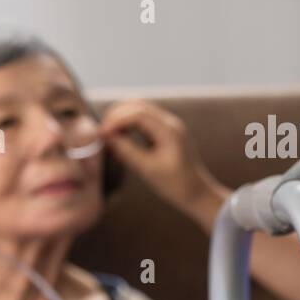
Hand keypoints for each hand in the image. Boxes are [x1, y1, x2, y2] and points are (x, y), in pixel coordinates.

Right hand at [99, 99, 226, 223]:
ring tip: (108, 138)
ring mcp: (167, 126)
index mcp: (169, 131)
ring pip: (138, 110)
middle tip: (101, 134)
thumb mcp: (148, 170)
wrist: (198, 194)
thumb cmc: (175, 185)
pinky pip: (142, 121)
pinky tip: (119, 141)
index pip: (137, 113)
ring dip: (121, 119)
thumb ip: (127, 151)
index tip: (102, 134)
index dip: (116, 120)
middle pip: (137, 105)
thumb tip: (106, 137)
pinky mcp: (163, 133)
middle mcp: (169, 123)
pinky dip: (128, 126)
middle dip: (116, 116)